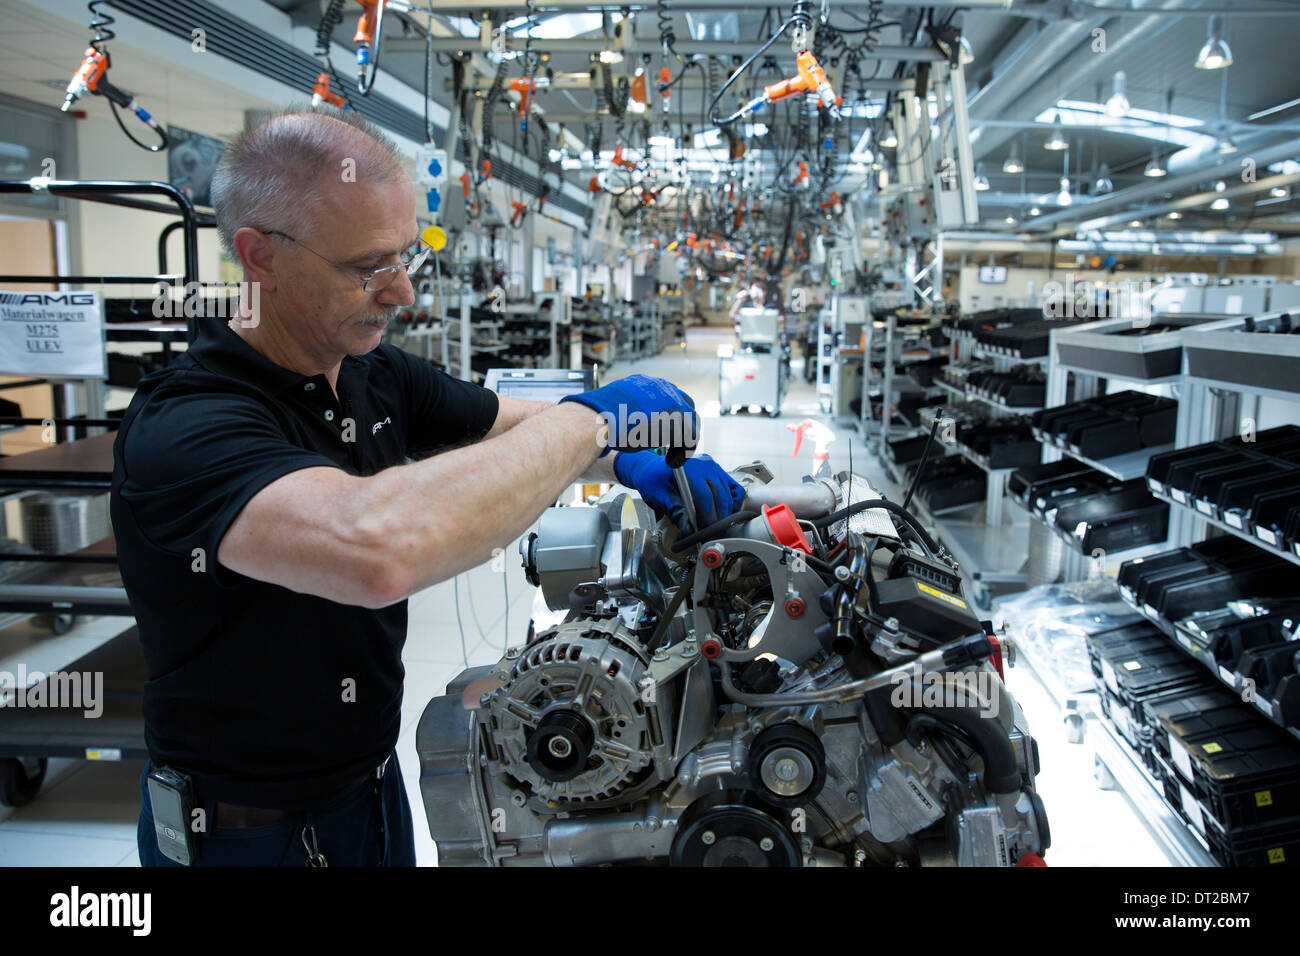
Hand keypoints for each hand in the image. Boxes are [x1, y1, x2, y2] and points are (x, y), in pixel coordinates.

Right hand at [560, 374, 698, 455]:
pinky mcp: (678, 418)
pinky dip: (683, 451)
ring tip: (673, 456)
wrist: (598, 418)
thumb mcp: (613, 408)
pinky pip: (690, 437)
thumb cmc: (597, 416)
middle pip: (685, 406)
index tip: (665, 431)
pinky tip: (672, 461)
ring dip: (683, 440)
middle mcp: (662, 388)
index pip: (668, 396)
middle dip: (682, 426)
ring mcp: (672, 401)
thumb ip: (624, 411)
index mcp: (645, 383)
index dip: (669, 415)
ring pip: (690, 422)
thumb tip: (618, 421)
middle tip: (675, 444)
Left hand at [614, 452, 745, 534]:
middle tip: (710, 536)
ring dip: (724, 514)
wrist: (652, 470)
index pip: (705, 496)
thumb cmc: (654, 482)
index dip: (707, 517)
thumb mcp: (660, 498)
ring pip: (729, 495)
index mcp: (689, 467)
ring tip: (714, 529)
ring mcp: (715, 468)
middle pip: (720, 496)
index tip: (704, 532)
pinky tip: (724, 515)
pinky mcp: (720, 474)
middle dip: (716, 519)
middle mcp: (706, 465)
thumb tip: (689, 531)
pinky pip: (734, 490)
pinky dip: (733, 504)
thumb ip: (676, 513)